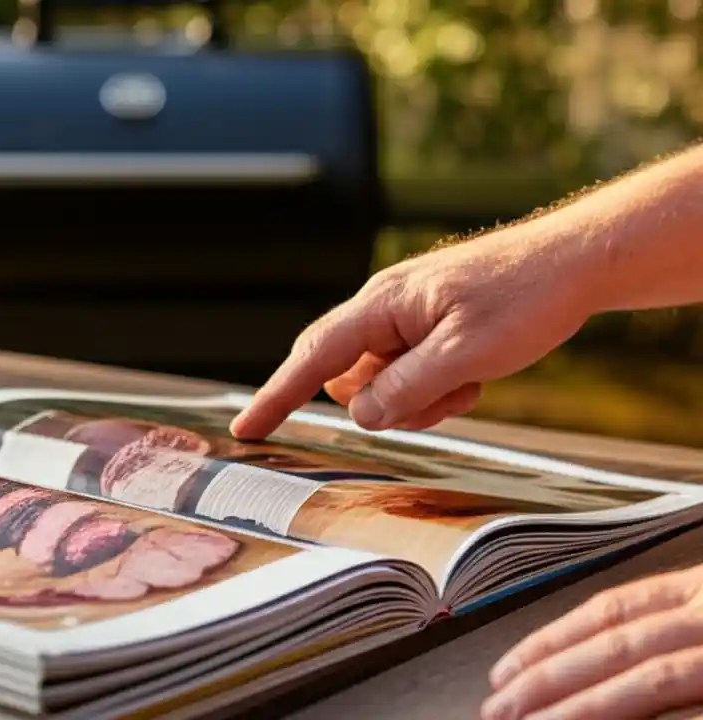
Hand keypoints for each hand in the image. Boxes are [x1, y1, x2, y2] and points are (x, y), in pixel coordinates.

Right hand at [229, 219, 604, 437]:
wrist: (576, 263)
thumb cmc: (525, 298)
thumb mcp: (467, 354)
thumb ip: (406, 389)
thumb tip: (360, 416)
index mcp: (381, 305)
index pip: (312, 357)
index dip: (276, 397)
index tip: (246, 429)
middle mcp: (382, 309)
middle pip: (344, 375)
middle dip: (380, 403)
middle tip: (439, 398)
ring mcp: (404, 319)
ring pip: (379, 383)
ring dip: (418, 399)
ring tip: (469, 381)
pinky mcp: (426, 328)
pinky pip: (407, 375)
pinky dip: (436, 388)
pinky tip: (475, 373)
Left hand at [482, 564, 702, 719]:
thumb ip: (661, 631)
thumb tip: (579, 664)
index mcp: (697, 590)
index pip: (607, 612)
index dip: (549, 642)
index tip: (502, 673)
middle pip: (614, 645)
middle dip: (548, 679)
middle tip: (497, 709)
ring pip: (650, 679)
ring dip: (583, 707)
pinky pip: (695, 714)